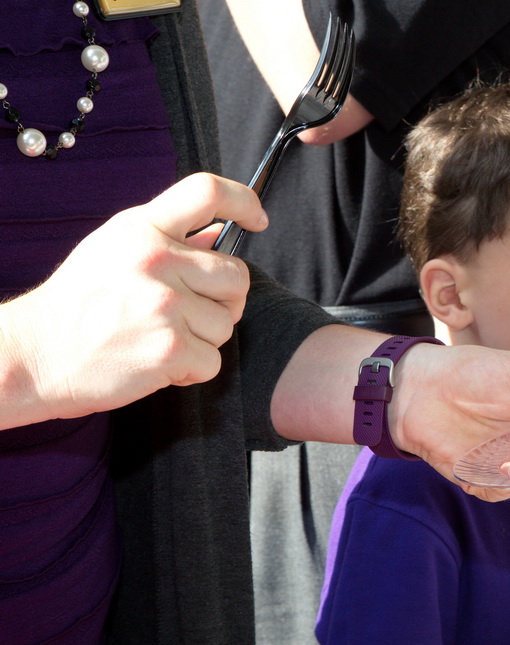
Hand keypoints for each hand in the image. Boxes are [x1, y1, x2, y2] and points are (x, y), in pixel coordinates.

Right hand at [0, 173, 266, 429]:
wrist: (36, 354)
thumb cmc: (79, 304)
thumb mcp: (115, 252)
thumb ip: (169, 239)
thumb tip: (220, 231)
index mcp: (141, 229)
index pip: (206, 193)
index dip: (244, 201)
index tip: (258, 220)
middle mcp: (155, 260)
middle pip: (237, 276)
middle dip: (223, 300)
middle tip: (188, 313)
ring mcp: (164, 304)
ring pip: (227, 323)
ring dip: (202, 338)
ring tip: (159, 337)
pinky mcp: (170, 348)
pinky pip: (214, 361)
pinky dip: (192, 370)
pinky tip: (158, 362)